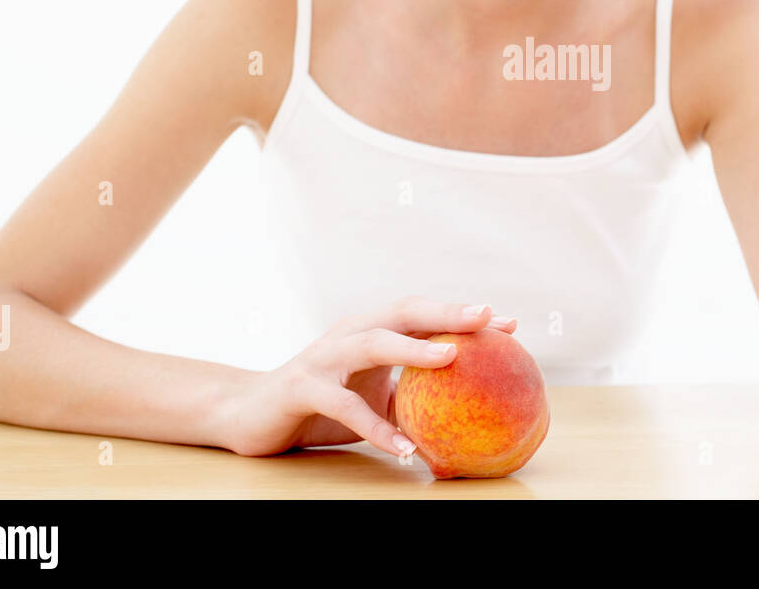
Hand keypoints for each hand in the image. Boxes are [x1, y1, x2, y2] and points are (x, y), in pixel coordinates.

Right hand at [217, 296, 517, 456]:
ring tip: (451, 359)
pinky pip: (344, 404)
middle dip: (446, 313)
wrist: (249, 414)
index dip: (463, 316)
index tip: (509, 324)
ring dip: (413, 350)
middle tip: (486, 319)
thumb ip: (412, 398)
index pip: (423, 314)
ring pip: (373, 343)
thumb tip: (469, 419)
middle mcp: (350, 333)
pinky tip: (406, 447)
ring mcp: (324, 356)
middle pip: (402, 312)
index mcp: (370, 330)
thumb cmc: (322, 404)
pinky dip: (376, 426)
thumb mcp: (373, 398)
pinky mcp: (302, 387)